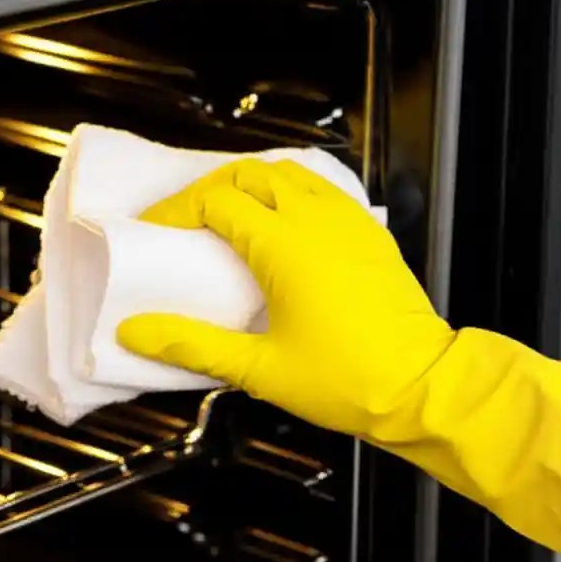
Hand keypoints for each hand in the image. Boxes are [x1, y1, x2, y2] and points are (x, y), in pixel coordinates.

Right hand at [116, 157, 560, 561]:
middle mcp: (317, 220)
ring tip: (227, 213)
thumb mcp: (258, 369)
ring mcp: (348, 221)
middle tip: (185, 219)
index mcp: (284, 245)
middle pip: (249, 174)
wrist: (424, 388)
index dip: (177, 211)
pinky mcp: (369, 233)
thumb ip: (191, 345)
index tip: (157, 232)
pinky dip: (290, 191)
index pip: (215, 202)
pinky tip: (281, 220)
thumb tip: (136, 332)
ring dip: (250, 183)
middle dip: (209, 190)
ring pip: (288, 173)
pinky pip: (322, 189)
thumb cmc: (347, 380)